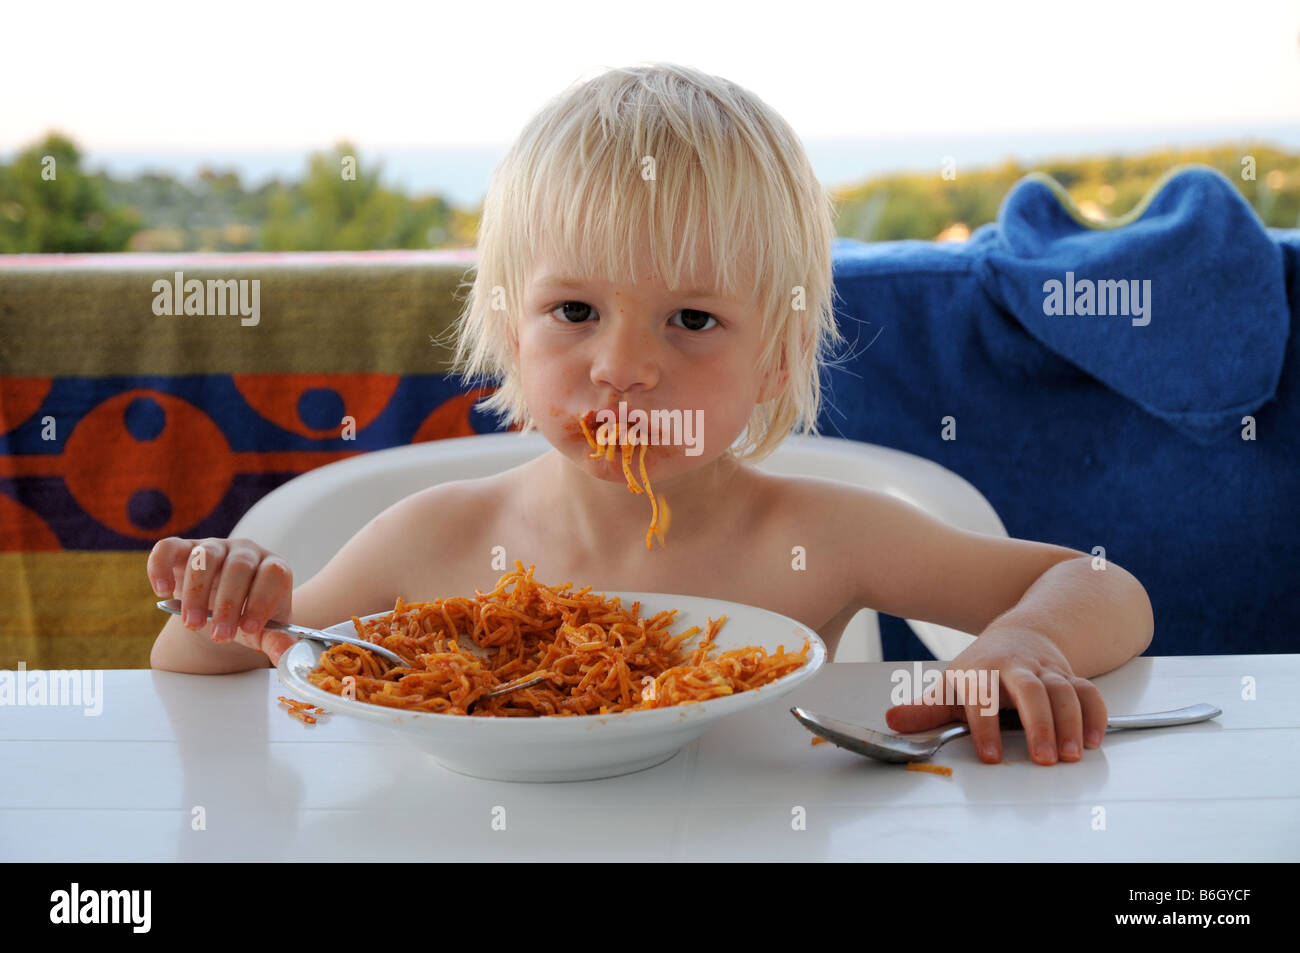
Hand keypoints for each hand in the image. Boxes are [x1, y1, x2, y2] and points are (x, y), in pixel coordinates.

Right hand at [147, 537, 295, 662]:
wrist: (225, 607)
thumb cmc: (249, 615)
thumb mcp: (266, 631)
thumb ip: (276, 641)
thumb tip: (287, 654)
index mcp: (273, 567)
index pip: (273, 574)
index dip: (261, 600)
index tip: (250, 629)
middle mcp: (246, 551)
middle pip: (239, 567)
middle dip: (228, 605)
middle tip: (220, 637)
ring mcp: (215, 546)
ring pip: (205, 556)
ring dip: (197, 592)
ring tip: (192, 625)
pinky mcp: (184, 549)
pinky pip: (168, 548)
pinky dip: (161, 567)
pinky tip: (162, 591)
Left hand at [883, 627, 1107, 764]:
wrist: (1019, 636)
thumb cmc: (980, 670)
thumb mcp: (950, 687)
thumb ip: (924, 710)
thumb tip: (892, 723)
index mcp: (980, 671)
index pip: (981, 697)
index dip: (984, 727)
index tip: (989, 757)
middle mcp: (1016, 668)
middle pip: (1030, 689)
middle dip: (1038, 723)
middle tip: (1043, 759)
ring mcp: (1046, 671)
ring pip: (1064, 690)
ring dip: (1071, 722)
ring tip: (1071, 756)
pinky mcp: (1071, 677)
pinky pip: (1088, 691)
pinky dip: (1096, 714)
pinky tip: (1094, 741)